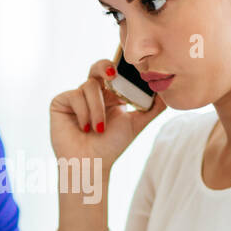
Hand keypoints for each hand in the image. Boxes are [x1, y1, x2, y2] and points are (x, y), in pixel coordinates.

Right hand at [49, 59, 166, 174]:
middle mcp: (93, 93)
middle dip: (105, 66)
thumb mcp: (136, 124)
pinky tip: (84, 128)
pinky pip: (75, 95)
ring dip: (97, 109)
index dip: (120, 68)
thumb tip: (169, 93)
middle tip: (113, 74)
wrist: (90, 164)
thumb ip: (152, 108)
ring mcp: (76, 97)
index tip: (129, 68)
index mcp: (110, 95)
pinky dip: (83, 112)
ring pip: (89, 86)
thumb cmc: (111, 146)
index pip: (115, 73)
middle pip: (98, 67)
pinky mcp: (61, 102)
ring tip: (98, 129)